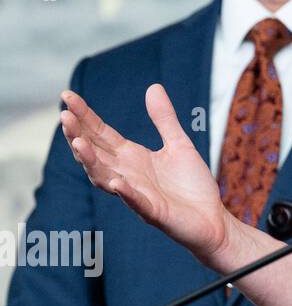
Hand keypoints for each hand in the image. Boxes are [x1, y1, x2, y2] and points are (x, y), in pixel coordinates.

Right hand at [60, 83, 231, 262]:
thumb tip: (153, 86)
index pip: (101, 134)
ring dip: (91, 161)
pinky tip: (115, 182)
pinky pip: (136, 202)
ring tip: (78, 143)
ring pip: (105, 177)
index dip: (85, 116)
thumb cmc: (192, 185)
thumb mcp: (179, 144)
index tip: (68, 96)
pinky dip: (125, 192)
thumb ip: (164, 119)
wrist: (213, 219)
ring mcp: (137, 195)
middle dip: (78, 134)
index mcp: (132, 158)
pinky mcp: (154, 213)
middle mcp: (127, 174)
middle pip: (96, 152)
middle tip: (64, 115)